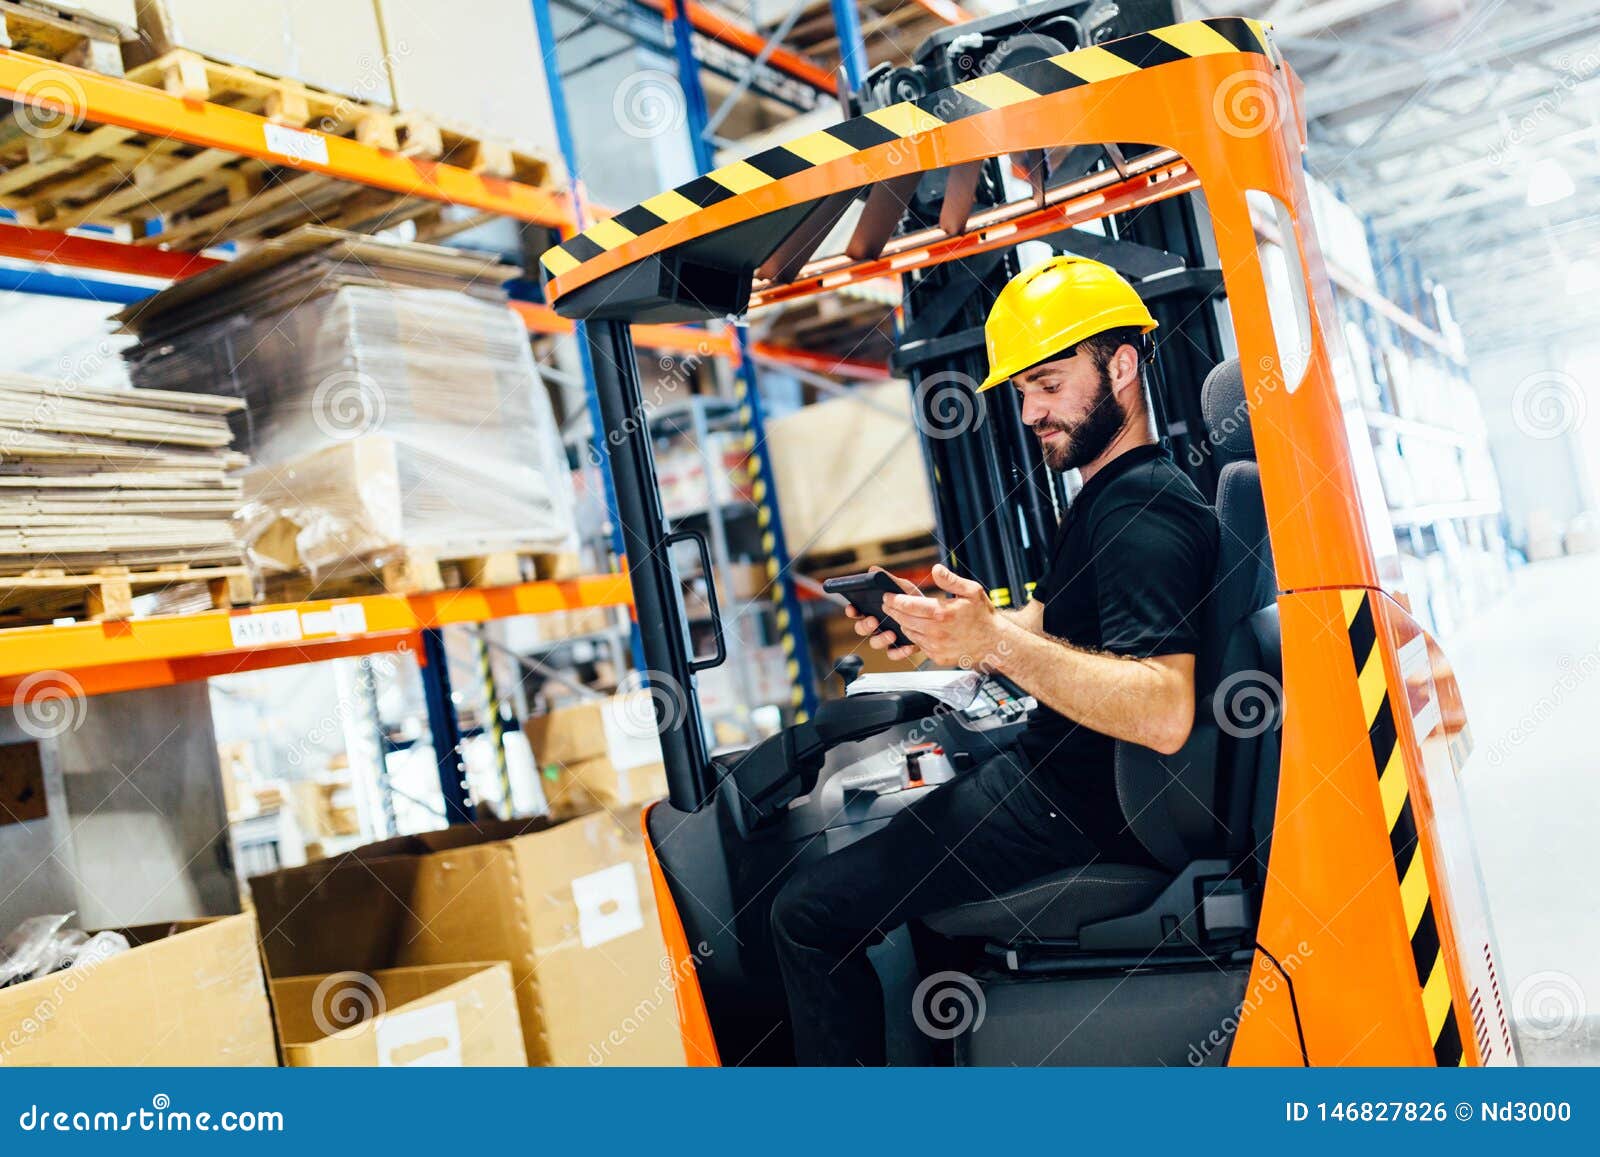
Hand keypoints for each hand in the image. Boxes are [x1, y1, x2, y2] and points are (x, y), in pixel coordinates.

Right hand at [843, 566, 920, 660]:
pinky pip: (893, 654)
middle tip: (873, 621)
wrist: (935, 616)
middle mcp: (876, 625)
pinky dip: (899, 651)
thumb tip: (873, 569)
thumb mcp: (904, 588)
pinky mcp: (898, 649)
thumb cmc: (915, 600)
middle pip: (861, 628)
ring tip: (892, 634)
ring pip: (874, 643)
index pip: (856, 611)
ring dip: (880, 639)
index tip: (852, 609)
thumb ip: (889, 580)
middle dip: (864, 626)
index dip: (851, 611)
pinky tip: (908, 646)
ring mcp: (885, 638)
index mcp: (873, 609)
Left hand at [882, 564, 1003, 668]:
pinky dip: (915, 635)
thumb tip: (935, 569)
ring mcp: (936, 646)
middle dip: (893, 611)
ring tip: (902, 614)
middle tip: (888, 604)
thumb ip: (951, 580)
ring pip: (909, 632)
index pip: (908, 606)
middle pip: (904, 620)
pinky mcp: (937, 656)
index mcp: (942, 613)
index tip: (887, 596)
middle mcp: (937, 632)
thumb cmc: (983, 615)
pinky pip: (918, 644)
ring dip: (903, 623)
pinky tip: (918, 627)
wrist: (993, 642)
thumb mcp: (972, 591)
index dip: (894, 600)